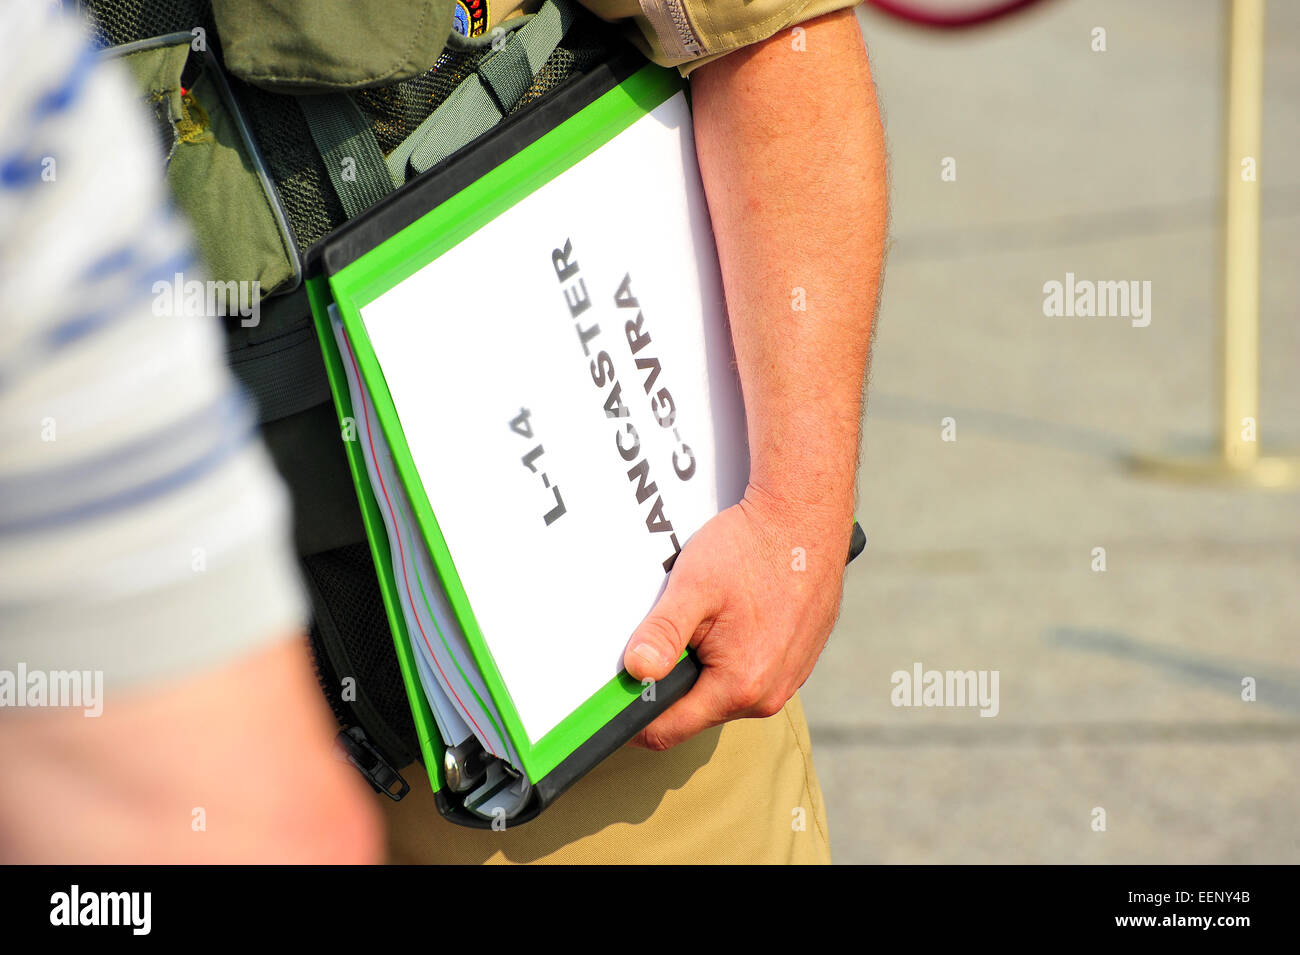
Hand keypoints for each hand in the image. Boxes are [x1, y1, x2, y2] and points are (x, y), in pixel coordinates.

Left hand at [621, 482, 851, 749]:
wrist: (806, 518)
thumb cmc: (754, 548)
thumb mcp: (694, 586)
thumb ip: (662, 633)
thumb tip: (636, 671)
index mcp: (740, 686)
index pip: (669, 730)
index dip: (634, 718)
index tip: (615, 697)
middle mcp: (769, 694)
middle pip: (697, 710)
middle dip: (671, 681)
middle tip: (663, 634)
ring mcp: (788, 680)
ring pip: (723, 690)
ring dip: (702, 665)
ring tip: (704, 618)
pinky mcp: (797, 662)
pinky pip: (750, 673)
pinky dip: (731, 654)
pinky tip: (732, 616)